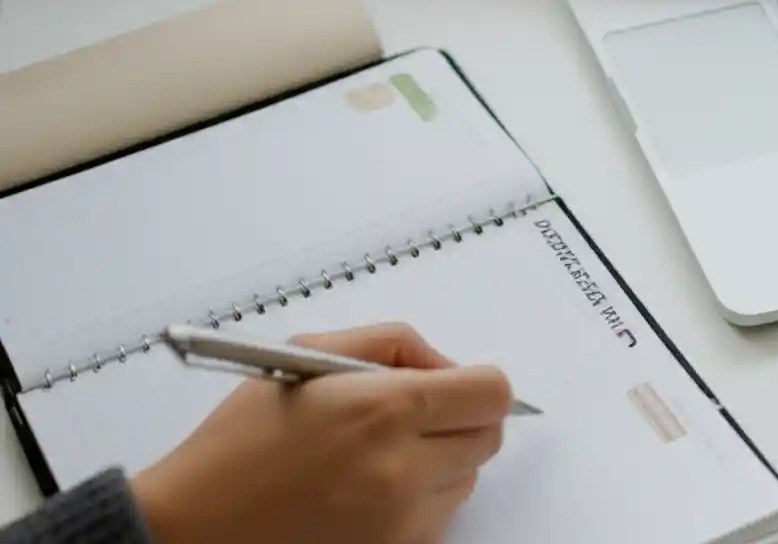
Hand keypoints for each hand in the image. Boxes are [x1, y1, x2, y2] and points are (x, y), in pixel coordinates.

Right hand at [131, 323, 512, 543]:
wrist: (195, 523)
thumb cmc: (241, 438)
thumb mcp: (310, 355)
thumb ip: (393, 344)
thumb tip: (445, 364)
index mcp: (385, 409)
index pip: (492, 393)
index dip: (477, 383)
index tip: (454, 383)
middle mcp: (403, 469)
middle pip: (488, 437)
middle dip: (462, 418)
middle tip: (413, 414)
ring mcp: (400, 521)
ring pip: (467, 479)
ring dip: (442, 461)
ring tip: (379, 453)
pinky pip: (438, 518)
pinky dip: (419, 500)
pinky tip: (369, 488)